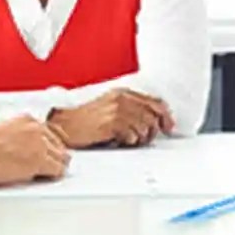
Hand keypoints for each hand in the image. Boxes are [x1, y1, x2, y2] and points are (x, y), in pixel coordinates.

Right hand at [0, 115, 70, 186]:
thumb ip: (15, 136)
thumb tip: (19, 148)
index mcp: (26, 118)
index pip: (50, 133)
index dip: (48, 147)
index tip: (46, 155)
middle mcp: (36, 127)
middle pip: (58, 145)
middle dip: (54, 157)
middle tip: (49, 169)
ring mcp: (39, 143)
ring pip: (61, 158)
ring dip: (54, 167)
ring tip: (45, 175)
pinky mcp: (38, 161)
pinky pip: (57, 171)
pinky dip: (52, 177)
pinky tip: (43, 179)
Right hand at [47, 88, 173, 147]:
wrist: (65, 126)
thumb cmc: (84, 121)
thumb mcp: (110, 109)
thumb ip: (130, 110)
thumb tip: (151, 121)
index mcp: (123, 93)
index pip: (155, 102)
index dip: (165, 116)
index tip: (168, 126)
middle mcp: (122, 99)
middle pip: (153, 115)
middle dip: (152, 130)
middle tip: (143, 139)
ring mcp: (117, 110)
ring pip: (144, 127)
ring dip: (139, 138)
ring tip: (127, 140)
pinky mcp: (112, 122)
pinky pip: (132, 135)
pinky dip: (128, 141)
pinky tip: (119, 140)